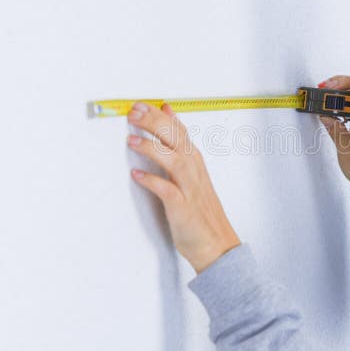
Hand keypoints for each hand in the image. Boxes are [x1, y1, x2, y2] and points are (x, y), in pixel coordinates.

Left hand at [126, 101, 241, 273]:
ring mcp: (190, 190)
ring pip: (174, 161)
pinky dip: (153, 181)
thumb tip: (167, 123)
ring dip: (153, 148)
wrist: (218, 246)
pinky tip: (137, 175)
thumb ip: (178, 151)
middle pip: (176, 140)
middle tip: (134, 113)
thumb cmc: (201, 213)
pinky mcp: (183, 209)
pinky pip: (167, 191)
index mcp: (195, 163)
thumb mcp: (191, 177)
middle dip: (155, 124)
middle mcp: (194, 172)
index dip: (162, 117)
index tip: (144, 104)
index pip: (180, 132)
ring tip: (132, 139)